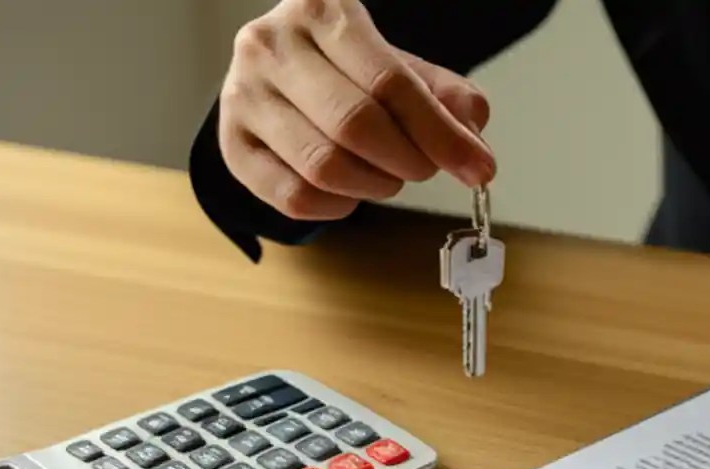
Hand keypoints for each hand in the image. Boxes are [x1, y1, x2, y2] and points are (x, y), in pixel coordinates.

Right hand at [219, 0, 495, 220]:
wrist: (279, 71)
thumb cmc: (345, 68)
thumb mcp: (399, 65)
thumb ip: (444, 96)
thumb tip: (473, 134)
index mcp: (319, 9)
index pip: (389, 82)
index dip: (440, 134)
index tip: (478, 168)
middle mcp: (270, 46)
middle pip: (355, 125)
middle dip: (408, 162)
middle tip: (425, 171)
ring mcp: (242, 95)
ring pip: (323, 166)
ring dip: (374, 186)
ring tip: (388, 177)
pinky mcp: (231, 144)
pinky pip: (293, 197)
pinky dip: (337, 207)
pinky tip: (350, 192)